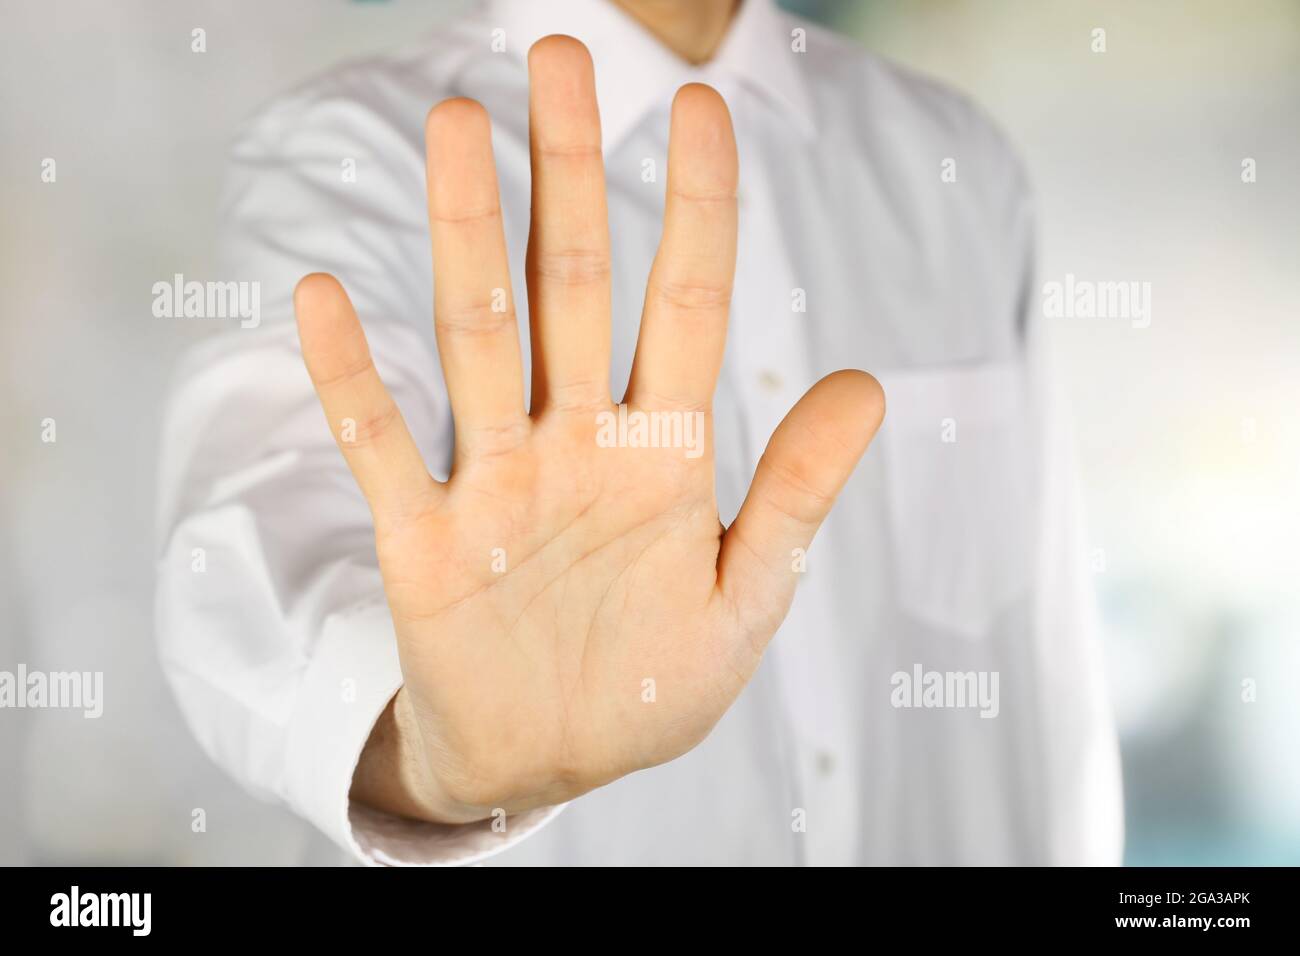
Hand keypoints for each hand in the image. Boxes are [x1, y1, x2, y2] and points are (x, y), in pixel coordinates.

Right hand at [293, 36, 884, 823]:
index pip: (685, 304)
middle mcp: (576, 441)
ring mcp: (497, 480)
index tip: (701, 107)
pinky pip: (381, 445)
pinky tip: (322, 298)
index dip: (699, 207)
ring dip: (464, 235)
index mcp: (663, 454)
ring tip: (454, 128)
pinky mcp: (425, 536)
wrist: (551, 761)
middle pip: (570, 284)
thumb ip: (796, 494)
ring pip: (479, 334)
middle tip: (555, 56)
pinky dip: (350, 378)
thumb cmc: (650, 682)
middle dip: (567, 173)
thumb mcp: (745, 598)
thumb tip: (865, 382)